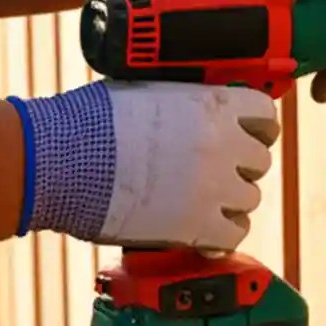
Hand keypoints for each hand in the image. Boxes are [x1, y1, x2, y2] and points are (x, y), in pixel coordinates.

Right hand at [7, 80, 278, 250]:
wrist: (58, 159)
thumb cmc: (88, 120)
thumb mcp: (144, 90)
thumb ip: (181, 100)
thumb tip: (189, 105)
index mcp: (214, 105)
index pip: (266, 115)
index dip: (258, 129)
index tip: (248, 137)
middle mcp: (224, 144)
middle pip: (259, 162)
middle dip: (239, 168)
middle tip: (213, 174)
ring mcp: (213, 186)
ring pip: (249, 199)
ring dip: (229, 202)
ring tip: (201, 203)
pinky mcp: (197, 225)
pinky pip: (233, 235)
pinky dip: (221, 236)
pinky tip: (203, 232)